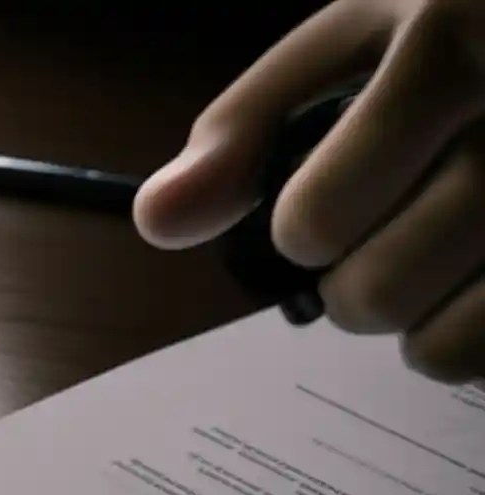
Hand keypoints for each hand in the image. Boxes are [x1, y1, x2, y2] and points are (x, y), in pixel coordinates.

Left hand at [133, 0, 484, 383]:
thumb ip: (248, 125)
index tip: (326, 207)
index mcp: (453, 33)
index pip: (317, 216)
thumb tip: (157, 222)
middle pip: (372, 293)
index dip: (305, 230)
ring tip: (439, 262)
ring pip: (444, 347)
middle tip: (387, 240)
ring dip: (416, 324)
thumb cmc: (464, 28)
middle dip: (353, 286)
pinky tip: (480, 280)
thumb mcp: (358, 38)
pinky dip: (474, 341)